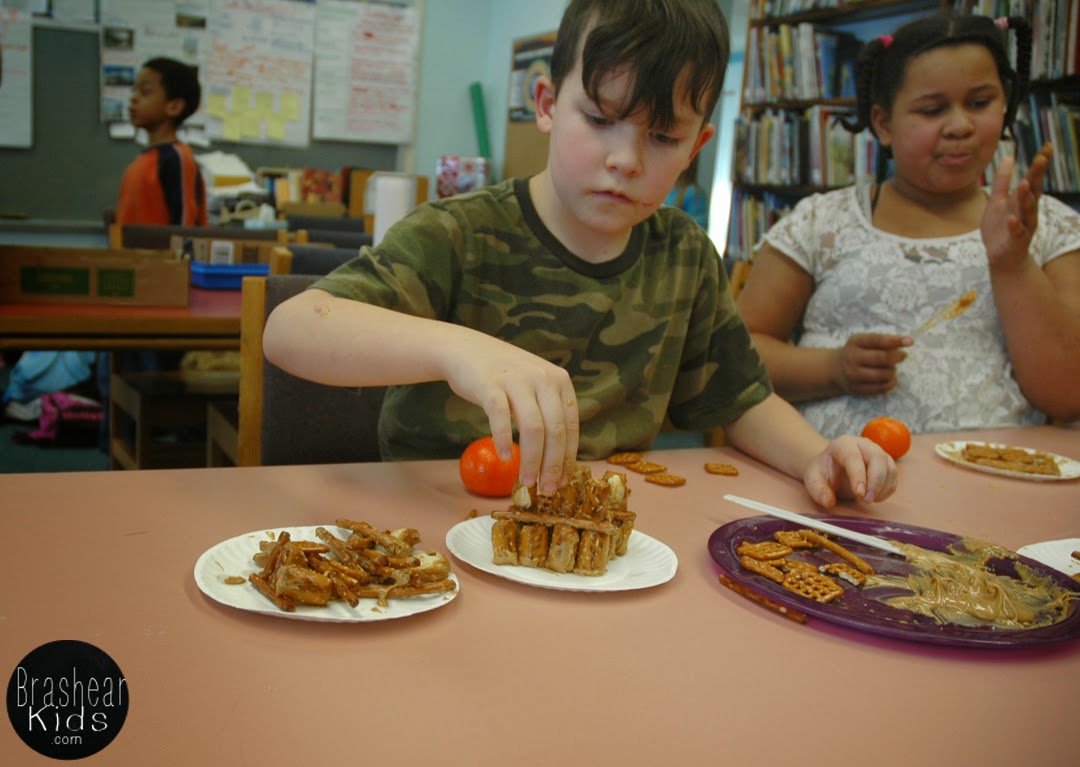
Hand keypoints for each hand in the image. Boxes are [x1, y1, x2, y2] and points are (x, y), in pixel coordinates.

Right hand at [442, 332, 578, 495]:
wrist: (467, 349)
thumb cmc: (504, 376)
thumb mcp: (535, 386)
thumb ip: (548, 413)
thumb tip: (557, 462)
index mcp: (560, 381)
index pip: (570, 427)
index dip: (568, 458)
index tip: (562, 482)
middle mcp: (543, 378)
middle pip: (554, 431)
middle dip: (552, 465)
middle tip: (546, 489)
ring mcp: (517, 380)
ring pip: (533, 428)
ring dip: (531, 460)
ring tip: (526, 481)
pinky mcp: (491, 385)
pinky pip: (500, 417)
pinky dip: (504, 440)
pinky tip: (504, 457)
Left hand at [802, 435, 898, 507]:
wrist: (832, 467)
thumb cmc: (824, 472)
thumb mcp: (813, 479)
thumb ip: (818, 490)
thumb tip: (828, 502)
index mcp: (843, 444)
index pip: (854, 457)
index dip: (858, 476)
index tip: (859, 494)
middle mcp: (864, 445)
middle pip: (877, 458)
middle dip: (875, 482)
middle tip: (866, 500)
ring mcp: (878, 452)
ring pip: (890, 467)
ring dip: (883, 487)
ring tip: (869, 500)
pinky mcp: (887, 463)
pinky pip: (894, 476)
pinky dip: (888, 489)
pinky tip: (876, 498)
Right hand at [831, 333, 911, 394]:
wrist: (835, 369)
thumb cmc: (857, 352)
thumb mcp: (864, 341)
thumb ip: (882, 341)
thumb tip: (905, 343)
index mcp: (855, 342)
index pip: (877, 340)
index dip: (895, 341)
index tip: (910, 341)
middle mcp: (852, 358)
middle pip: (883, 358)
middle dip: (897, 357)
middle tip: (902, 355)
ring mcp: (853, 375)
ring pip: (884, 374)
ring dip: (893, 370)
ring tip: (890, 367)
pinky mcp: (857, 389)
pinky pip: (882, 388)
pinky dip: (891, 382)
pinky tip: (890, 378)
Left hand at [982, 143, 1051, 270]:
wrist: (1002, 258)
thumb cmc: (1002, 228)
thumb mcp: (998, 202)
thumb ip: (1002, 182)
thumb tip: (1008, 157)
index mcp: (1023, 201)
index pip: (1034, 178)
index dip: (1039, 164)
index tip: (1047, 147)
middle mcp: (1028, 211)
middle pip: (1034, 191)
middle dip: (1037, 175)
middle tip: (1042, 159)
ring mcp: (1024, 226)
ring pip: (1027, 210)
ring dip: (1026, 197)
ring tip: (1025, 183)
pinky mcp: (1016, 241)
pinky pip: (1016, 232)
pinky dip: (1015, 225)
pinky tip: (1012, 218)